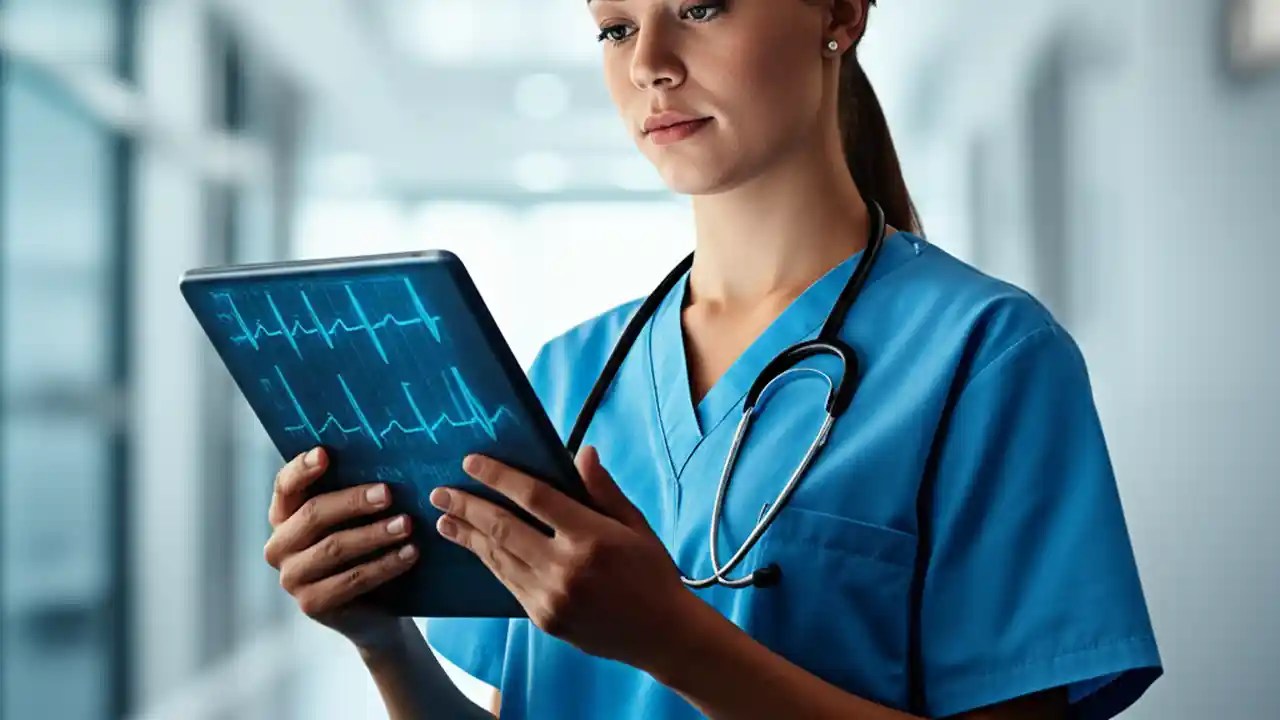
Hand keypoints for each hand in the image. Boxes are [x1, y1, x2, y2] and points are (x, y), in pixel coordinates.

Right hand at [263, 446, 418, 650]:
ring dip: (374, 534)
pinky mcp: (312, 604)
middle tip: (388, 493)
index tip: (325, 454)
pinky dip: (384, 565)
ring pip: (334, 548)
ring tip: (408, 524)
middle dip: (352, 501)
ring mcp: (292, 578)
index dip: (302, 469)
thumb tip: (384, 457)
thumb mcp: (356, 518)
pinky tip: (410, 553)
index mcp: (284, 516)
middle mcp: (279, 546)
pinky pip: (352, 580)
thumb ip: (356, 493)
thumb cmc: (364, 548)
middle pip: (313, 515)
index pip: (285, 486)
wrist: (374, 607)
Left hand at [430, 446, 695, 671]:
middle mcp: (565, 568)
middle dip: (468, 506)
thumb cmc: (652, 573)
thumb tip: (582, 452)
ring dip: (468, 535)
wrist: (661, 634)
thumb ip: (603, 490)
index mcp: (591, 537)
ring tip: (445, 518)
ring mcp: (550, 597)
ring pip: (498, 558)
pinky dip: (488, 561)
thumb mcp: (636, 525)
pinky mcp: (543, 618)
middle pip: (504, 528)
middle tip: (441, 491)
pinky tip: (475, 547)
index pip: (534, 497)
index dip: (499, 477)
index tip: (471, 462)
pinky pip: (507, 582)